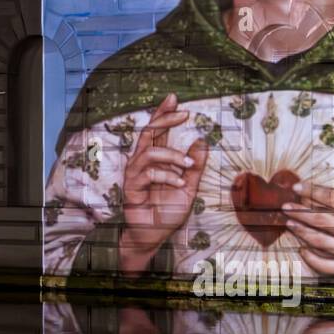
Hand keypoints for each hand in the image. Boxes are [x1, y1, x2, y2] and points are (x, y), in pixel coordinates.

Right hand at [118, 94, 208, 272]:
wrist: (154, 236)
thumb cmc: (167, 211)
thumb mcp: (189, 188)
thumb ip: (195, 167)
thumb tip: (202, 141)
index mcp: (155, 159)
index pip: (157, 130)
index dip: (163, 112)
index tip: (175, 98)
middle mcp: (142, 162)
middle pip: (148, 132)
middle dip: (164, 119)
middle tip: (183, 113)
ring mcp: (135, 174)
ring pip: (150, 152)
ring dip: (172, 155)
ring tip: (187, 165)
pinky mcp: (131, 188)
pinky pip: (148, 174)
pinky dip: (166, 176)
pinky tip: (179, 183)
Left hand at [282, 151, 333, 286]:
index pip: (332, 198)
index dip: (313, 191)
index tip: (298, 187)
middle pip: (319, 219)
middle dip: (299, 211)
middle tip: (285, 205)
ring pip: (317, 240)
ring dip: (301, 231)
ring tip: (289, 223)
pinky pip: (323, 264)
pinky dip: (310, 257)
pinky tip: (302, 249)